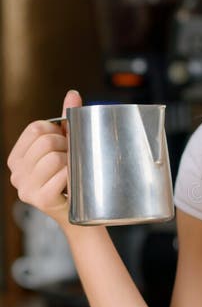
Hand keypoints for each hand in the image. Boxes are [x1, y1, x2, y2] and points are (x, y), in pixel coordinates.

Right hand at [7, 90, 81, 225]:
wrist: (81, 212)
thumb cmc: (71, 176)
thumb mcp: (66, 145)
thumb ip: (67, 120)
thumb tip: (73, 94)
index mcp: (17, 157)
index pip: (36, 128)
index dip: (56, 131)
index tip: (64, 143)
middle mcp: (16, 173)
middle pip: (46, 142)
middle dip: (66, 146)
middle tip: (72, 159)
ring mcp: (25, 188)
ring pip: (55, 157)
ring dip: (71, 161)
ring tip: (72, 171)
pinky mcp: (40, 199)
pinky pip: (62, 174)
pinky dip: (73, 174)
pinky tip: (73, 182)